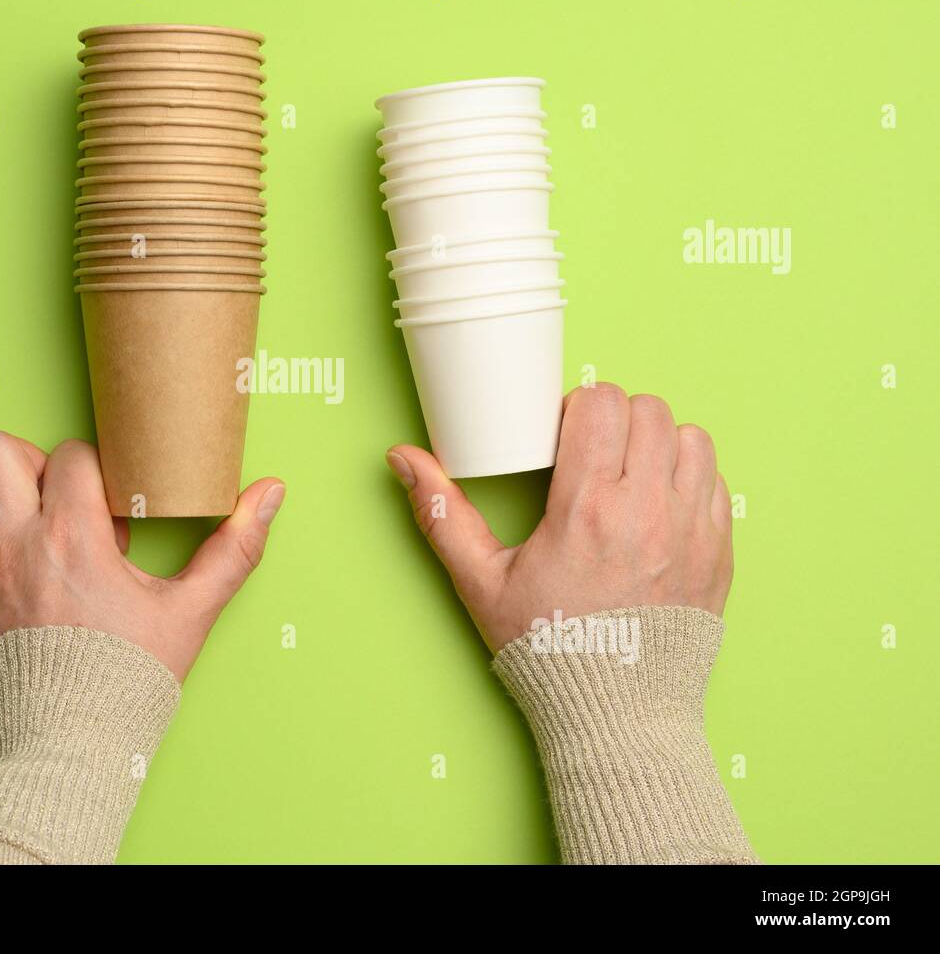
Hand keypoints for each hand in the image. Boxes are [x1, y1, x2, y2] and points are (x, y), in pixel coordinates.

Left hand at [0, 432, 284, 679]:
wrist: (69, 747)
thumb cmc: (128, 680)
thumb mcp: (192, 611)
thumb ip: (233, 547)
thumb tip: (271, 492)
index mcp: (73, 534)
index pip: (71, 454)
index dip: (93, 473)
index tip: (105, 514)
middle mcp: (14, 542)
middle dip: (26, 464)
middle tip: (50, 500)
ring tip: (8, 523)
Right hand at [387, 384, 732, 651]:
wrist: (616, 715)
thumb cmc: (547, 650)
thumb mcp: (480, 582)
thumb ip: (441, 513)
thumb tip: (402, 458)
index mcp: (587, 510)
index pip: (600, 405)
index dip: (578, 406)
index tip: (566, 431)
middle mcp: (648, 511)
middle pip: (649, 411)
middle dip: (617, 418)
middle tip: (595, 450)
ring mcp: (693, 531)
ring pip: (692, 437)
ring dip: (660, 442)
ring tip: (631, 471)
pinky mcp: (719, 553)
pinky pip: (716, 481)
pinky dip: (690, 478)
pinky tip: (659, 502)